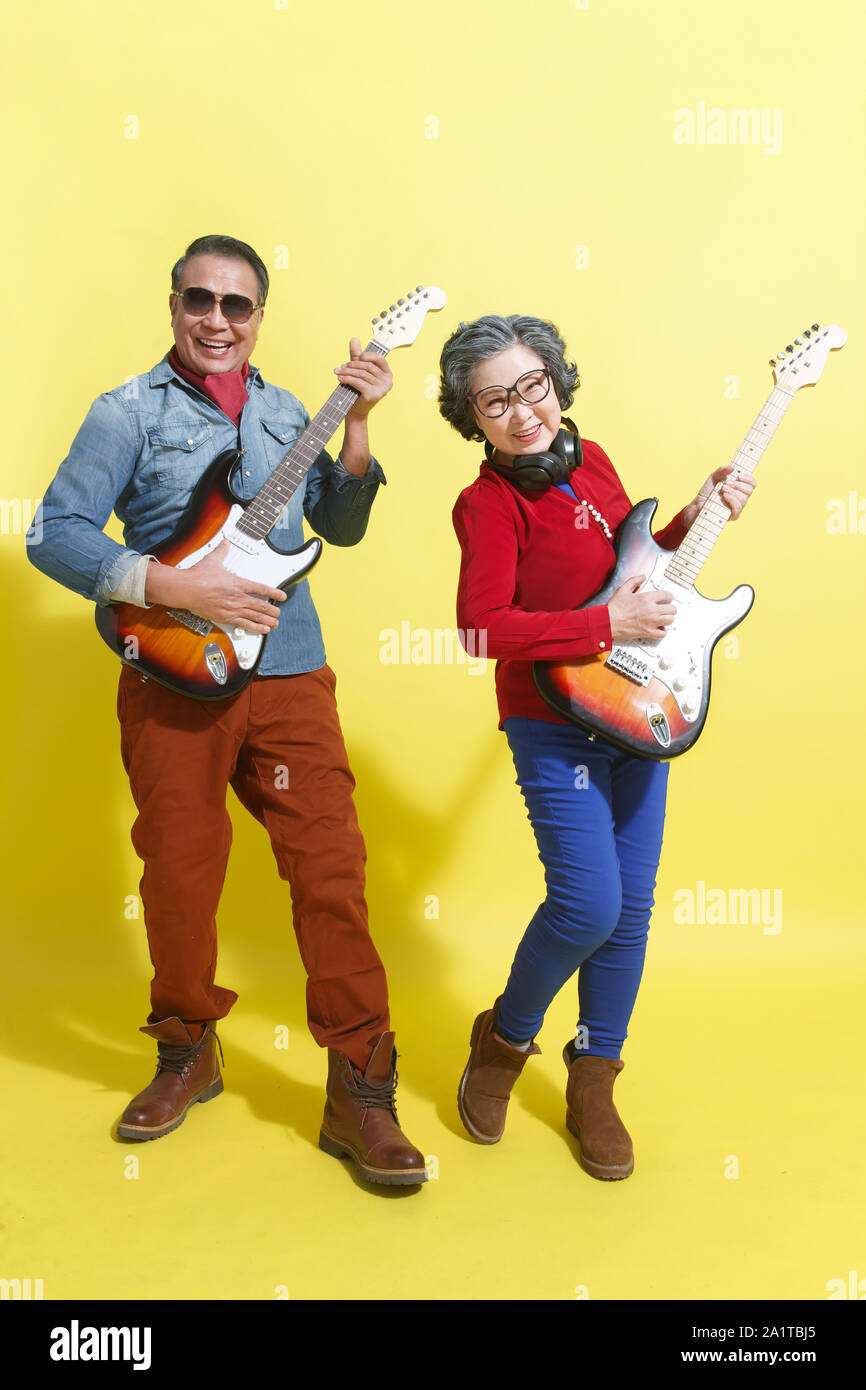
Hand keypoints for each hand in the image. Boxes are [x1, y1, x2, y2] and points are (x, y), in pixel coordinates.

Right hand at [146, 541, 285, 634]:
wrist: (186, 589)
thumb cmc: (198, 577)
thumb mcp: (213, 560)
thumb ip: (222, 551)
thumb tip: (225, 542)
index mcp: (238, 583)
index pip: (261, 588)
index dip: (274, 593)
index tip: (282, 596)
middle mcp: (238, 598)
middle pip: (261, 606)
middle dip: (272, 610)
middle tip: (278, 612)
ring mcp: (232, 609)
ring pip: (255, 616)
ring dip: (267, 620)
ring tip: (275, 623)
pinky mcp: (225, 618)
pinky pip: (244, 624)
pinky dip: (255, 627)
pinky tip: (262, 630)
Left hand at [335, 337, 392, 418]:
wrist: (356, 410)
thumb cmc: (358, 389)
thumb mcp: (358, 370)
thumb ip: (357, 355)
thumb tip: (354, 339)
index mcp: (387, 373)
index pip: (378, 358)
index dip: (365, 356)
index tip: (355, 358)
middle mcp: (388, 381)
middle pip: (368, 366)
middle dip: (352, 365)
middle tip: (341, 367)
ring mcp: (382, 388)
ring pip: (361, 374)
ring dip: (347, 372)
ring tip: (338, 372)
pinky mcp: (374, 395)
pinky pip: (358, 382)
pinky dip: (347, 379)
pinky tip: (340, 379)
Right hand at [607, 575, 675, 641]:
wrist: (608, 622)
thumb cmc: (614, 609)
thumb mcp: (623, 590)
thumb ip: (634, 581)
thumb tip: (642, 577)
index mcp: (647, 599)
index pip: (667, 595)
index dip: (670, 596)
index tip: (669, 598)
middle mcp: (651, 610)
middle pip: (672, 609)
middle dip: (670, 608)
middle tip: (667, 608)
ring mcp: (651, 622)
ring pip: (670, 620)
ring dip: (668, 619)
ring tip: (664, 617)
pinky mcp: (648, 632)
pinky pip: (663, 633)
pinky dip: (663, 631)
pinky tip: (659, 628)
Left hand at [683, 465, 756, 528]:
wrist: (698, 504)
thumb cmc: (707, 492)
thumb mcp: (713, 477)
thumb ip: (722, 470)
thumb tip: (733, 467)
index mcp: (739, 488)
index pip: (752, 484)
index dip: (748, 479)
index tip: (739, 475)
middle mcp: (741, 498)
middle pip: (749, 490)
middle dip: (738, 485)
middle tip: (726, 483)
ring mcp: (737, 507)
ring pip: (744, 499)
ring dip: (733, 492)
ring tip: (722, 489)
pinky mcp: (733, 516)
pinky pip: (738, 508)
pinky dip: (732, 500)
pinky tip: (724, 496)